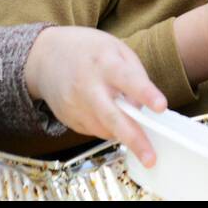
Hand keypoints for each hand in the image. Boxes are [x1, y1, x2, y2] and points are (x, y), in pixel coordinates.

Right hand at [24, 26, 166, 168]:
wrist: (46, 55)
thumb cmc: (89, 50)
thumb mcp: (116, 48)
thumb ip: (135, 73)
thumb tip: (144, 106)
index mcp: (105, 62)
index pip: (128, 79)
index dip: (145, 94)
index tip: (161, 107)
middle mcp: (88, 86)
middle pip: (113, 117)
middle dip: (134, 139)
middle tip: (150, 158)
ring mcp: (75, 105)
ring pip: (105, 129)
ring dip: (123, 133)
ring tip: (133, 129)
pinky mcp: (68, 120)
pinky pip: (95, 131)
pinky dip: (107, 128)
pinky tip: (107, 113)